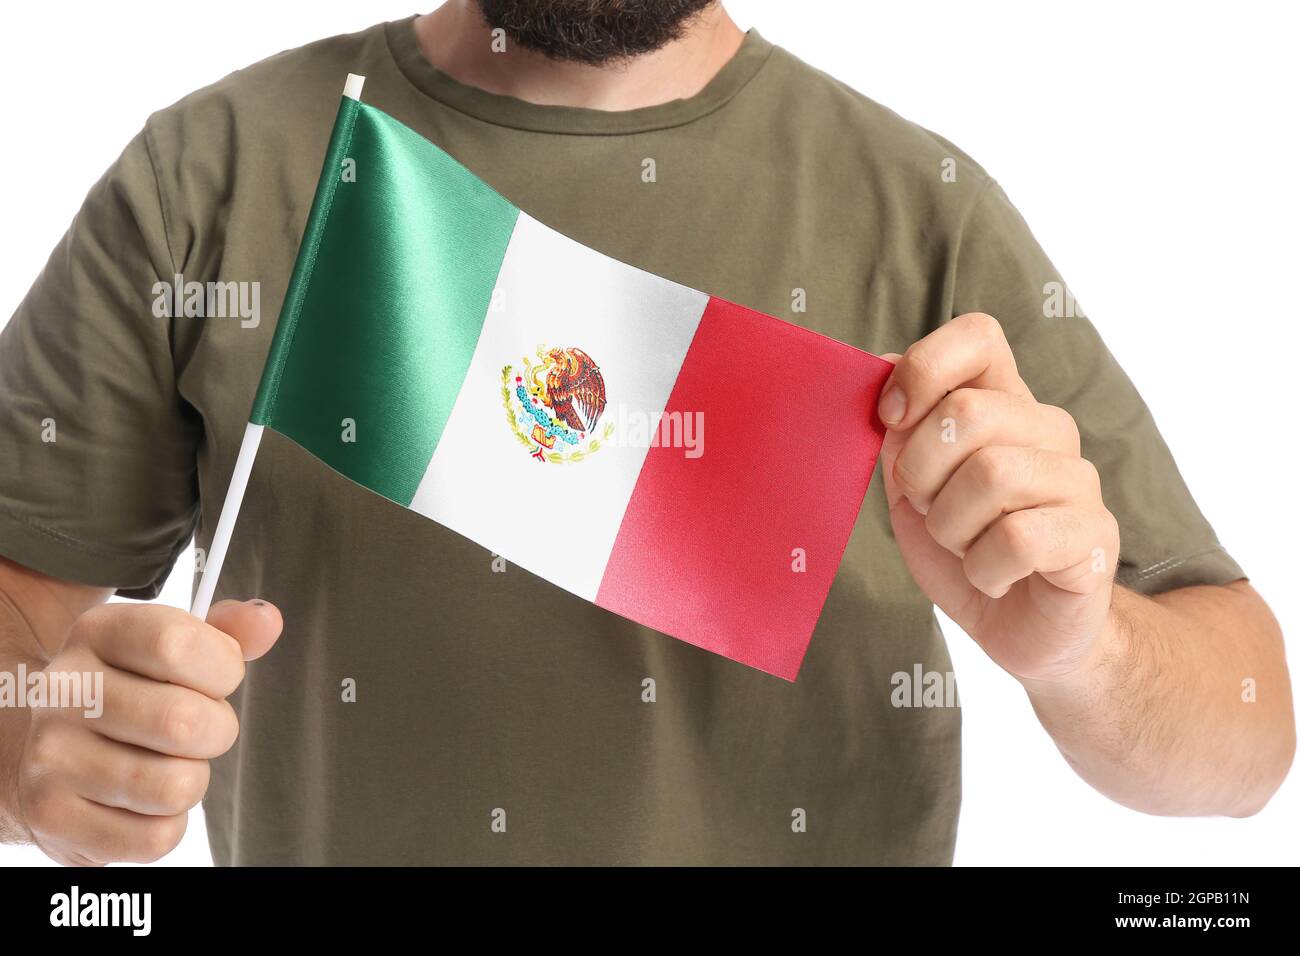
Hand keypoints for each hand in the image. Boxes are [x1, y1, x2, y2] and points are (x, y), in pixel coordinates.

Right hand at [16, 599, 280, 864]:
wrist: (48, 752)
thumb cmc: (130, 693)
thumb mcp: (172, 649)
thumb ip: (228, 632)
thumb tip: (266, 621)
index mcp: (98, 633)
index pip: (179, 645)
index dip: (222, 669)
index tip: (217, 679)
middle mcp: (65, 690)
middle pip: (185, 722)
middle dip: (216, 731)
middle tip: (196, 731)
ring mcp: (51, 755)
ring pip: (176, 786)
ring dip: (191, 780)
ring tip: (165, 764)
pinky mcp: (53, 816)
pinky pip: (156, 837)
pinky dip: (167, 825)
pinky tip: (140, 801)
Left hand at [878, 312, 1119, 682]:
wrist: (1021, 627)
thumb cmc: (965, 547)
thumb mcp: (912, 487)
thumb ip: (898, 431)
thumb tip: (877, 367)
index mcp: (1002, 402)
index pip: (978, 336)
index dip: (924, 369)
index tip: (891, 420)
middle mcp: (1046, 429)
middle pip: (968, 413)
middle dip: (921, 474)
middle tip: (931, 510)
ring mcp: (1078, 479)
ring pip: (991, 476)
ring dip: (952, 528)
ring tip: (966, 548)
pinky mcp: (1094, 535)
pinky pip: (1017, 539)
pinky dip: (984, 569)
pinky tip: (995, 577)